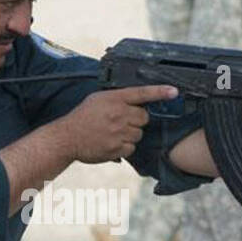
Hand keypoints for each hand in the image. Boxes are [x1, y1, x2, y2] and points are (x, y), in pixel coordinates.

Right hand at [60, 85, 176, 162]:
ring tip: (114, 133)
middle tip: (122, 122)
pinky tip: (112, 143)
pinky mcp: (117, 148)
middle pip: (144, 118)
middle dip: (137, 120)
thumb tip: (136, 102)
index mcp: (114, 99)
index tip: (174, 92)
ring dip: (131, 135)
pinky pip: (132, 148)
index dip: (160, 92)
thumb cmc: (82, 117)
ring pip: (139, 134)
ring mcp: (118, 132)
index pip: (142, 93)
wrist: (67, 137)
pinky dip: (125, 148)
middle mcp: (118, 114)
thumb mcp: (98, 99)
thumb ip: (117, 99)